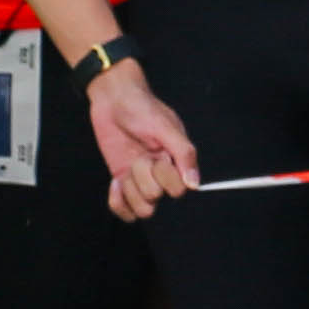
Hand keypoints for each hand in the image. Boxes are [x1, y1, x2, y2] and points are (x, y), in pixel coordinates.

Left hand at [82, 57, 198, 218]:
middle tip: (140, 155)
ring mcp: (140, 179)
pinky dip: (118, 202)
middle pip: (155, 199)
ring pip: (141, 209)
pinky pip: (123, 210)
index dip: (165, 178)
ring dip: (129, 190)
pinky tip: (115, 183)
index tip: (158, 157)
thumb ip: (184, 153)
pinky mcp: (122, 181)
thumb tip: (194, 183)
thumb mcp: (166, 126)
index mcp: (176, 161)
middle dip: (142, 177)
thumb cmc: (142, 107)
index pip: (178, 190)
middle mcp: (160, 174)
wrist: (113, 99)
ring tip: (126, 169)